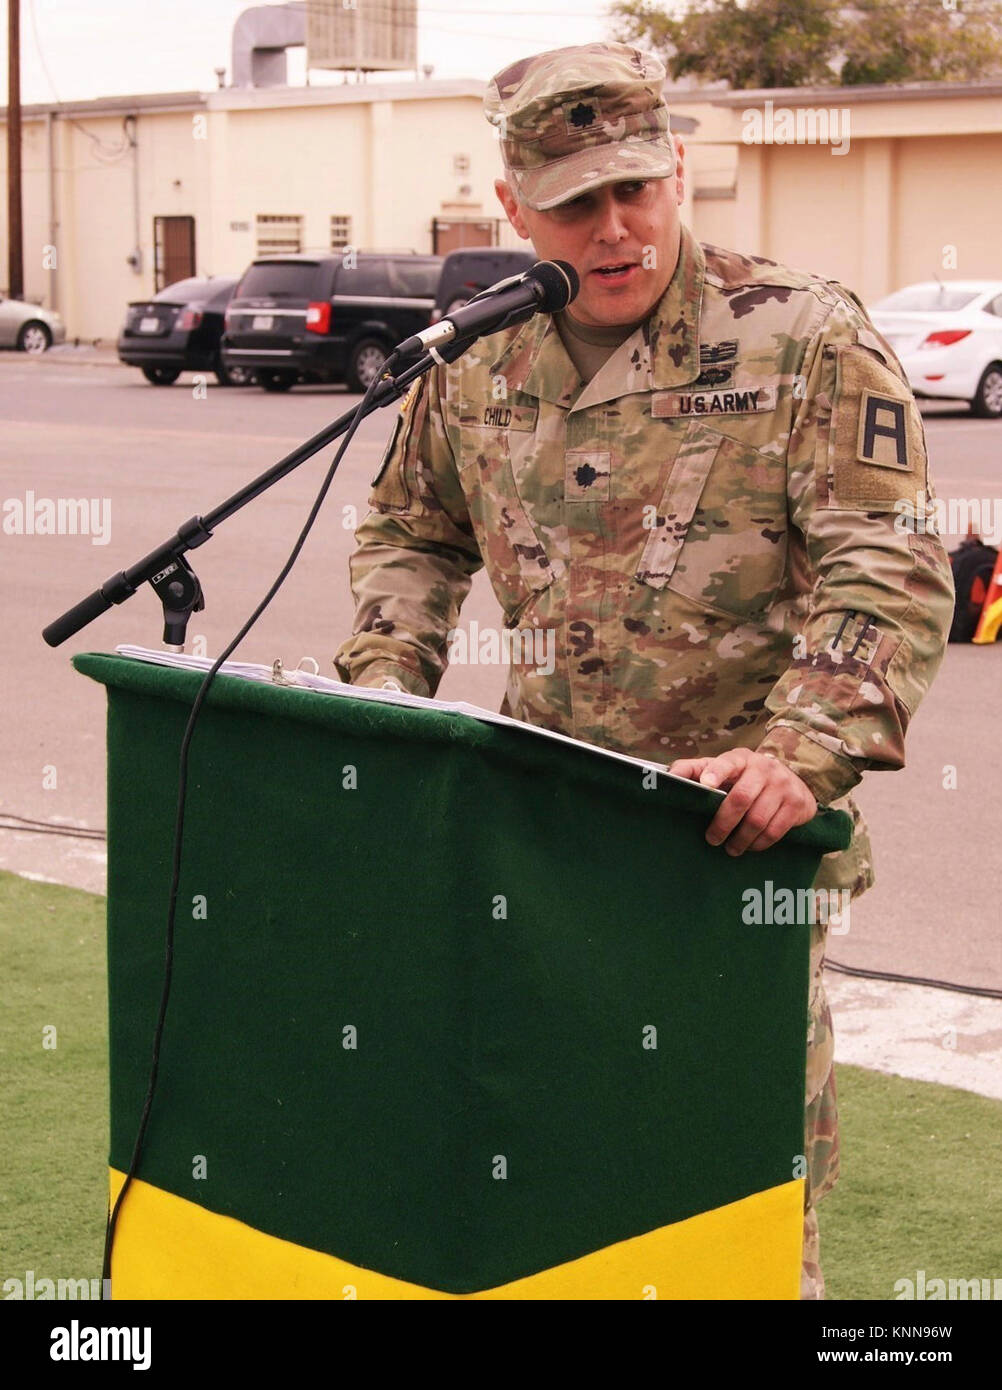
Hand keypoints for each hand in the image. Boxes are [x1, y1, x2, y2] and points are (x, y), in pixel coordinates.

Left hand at [670, 748, 815, 855]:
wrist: (792, 780)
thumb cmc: (745, 777)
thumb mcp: (723, 768)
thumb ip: (695, 770)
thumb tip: (669, 776)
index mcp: (741, 759)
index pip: (727, 762)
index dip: (716, 772)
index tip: (706, 784)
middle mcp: (764, 768)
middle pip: (741, 798)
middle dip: (723, 823)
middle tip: (712, 839)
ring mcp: (783, 785)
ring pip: (758, 819)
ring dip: (741, 839)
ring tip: (731, 849)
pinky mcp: (797, 804)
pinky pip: (775, 831)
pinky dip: (759, 844)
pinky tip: (750, 846)